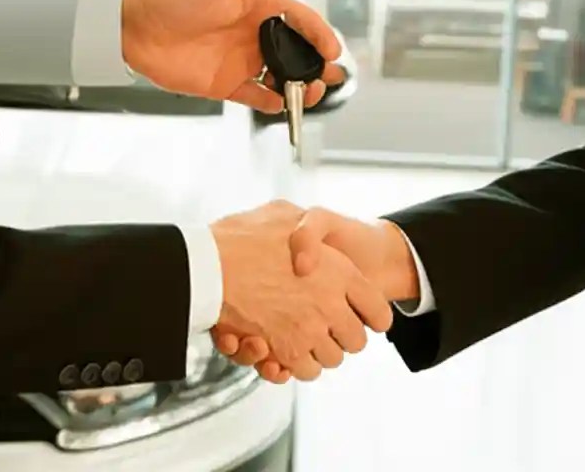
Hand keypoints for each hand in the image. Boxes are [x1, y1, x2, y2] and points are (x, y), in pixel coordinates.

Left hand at [121, 0, 344, 112]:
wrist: (129, 25)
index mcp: (255, 3)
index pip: (298, 19)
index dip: (319, 33)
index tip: (332, 49)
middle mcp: (251, 32)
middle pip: (295, 50)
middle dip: (316, 63)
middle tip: (329, 75)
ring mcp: (239, 59)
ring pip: (280, 76)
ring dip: (299, 85)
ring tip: (310, 93)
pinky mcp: (223, 83)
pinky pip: (254, 96)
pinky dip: (271, 102)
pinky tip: (281, 104)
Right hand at [211, 201, 392, 381]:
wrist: (206, 264)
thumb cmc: (241, 236)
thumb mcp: (281, 213)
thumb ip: (304, 223)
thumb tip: (308, 229)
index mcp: (340, 272)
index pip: (377, 311)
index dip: (373, 316)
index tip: (364, 316)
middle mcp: (330, 305)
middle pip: (357, 341)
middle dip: (345, 338)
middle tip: (328, 327)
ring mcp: (309, 331)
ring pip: (332, 359)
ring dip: (319, 352)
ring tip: (302, 337)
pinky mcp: (285, 351)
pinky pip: (305, 371)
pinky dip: (296, 366)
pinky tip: (283, 350)